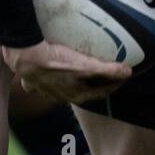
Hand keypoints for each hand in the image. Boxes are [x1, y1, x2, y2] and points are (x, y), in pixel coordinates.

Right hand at [1, 41, 130, 103]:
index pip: (102, 92)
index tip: (123, 76)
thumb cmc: (56, 62)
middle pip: (82, 91)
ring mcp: (45, 92)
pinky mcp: (31, 83)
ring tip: (76, 71)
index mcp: (77, 95)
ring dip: (71, 82)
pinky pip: (42, 84)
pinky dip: (48, 79)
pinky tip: (48, 72)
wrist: (25, 57)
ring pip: (62, 89)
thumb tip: (128, 71)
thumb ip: (108, 69)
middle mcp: (61, 97)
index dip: (115, 84)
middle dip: (93, 83)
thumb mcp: (86, 65)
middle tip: (103, 73)